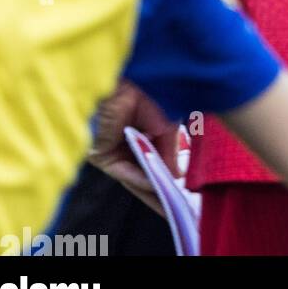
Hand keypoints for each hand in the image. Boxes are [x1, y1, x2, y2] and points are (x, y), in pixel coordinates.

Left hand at [88, 80, 179, 216]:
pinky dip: (141, 178)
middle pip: (145, 174)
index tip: (186, 195)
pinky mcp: (101, 155)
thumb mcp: (167, 124)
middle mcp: (126, 144)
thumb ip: (170, 151)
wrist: (126, 78)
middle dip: (162, 192)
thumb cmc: (147, 91)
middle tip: (179, 210)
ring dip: (154, 190)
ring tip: (172, 203)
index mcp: (142, 133)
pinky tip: (157, 184)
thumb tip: (177, 177)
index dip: (171, 176)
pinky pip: (124, 171)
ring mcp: (114, 151)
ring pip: (135, 176)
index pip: (157, 161)